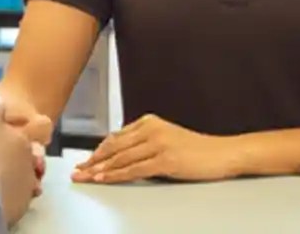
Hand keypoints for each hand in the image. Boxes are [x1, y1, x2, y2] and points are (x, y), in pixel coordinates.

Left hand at [72, 114, 238, 184]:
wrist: (222, 153)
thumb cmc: (196, 150)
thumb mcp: (166, 139)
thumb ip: (143, 143)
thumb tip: (118, 154)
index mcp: (149, 122)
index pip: (115, 137)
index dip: (97, 151)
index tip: (84, 161)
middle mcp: (151, 129)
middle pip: (113, 147)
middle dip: (93, 160)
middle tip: (77, 171)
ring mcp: (158, 143)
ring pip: (121, 158)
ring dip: (100, 169)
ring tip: (85, 177)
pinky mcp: (165, 159)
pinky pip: (134, 169)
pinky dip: (116, 175)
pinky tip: (104, 179)